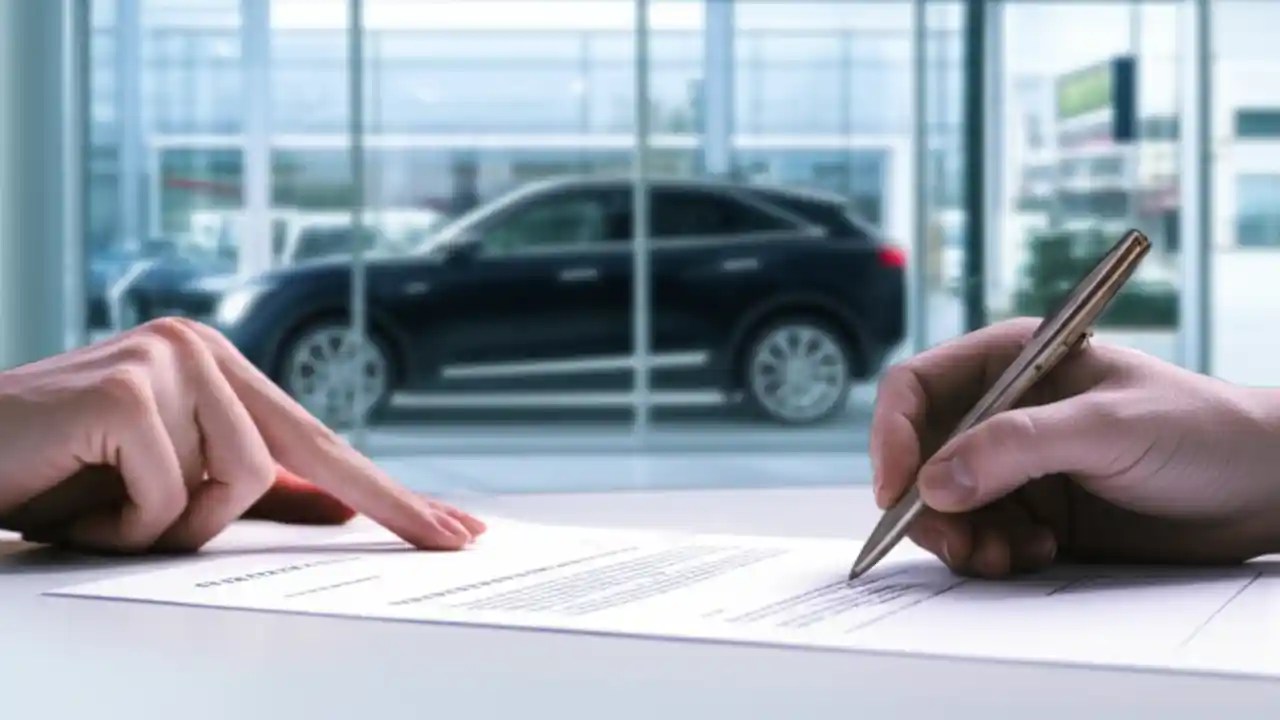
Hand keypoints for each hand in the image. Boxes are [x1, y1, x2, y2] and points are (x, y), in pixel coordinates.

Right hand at [0, 318, 485, 552]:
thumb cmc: (57, 475)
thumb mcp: (172, 489)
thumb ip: (252, 495)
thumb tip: (337, 507)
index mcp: (219, 368)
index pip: (319, 439)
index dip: (390, 490)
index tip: (454, 527)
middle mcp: (200, 348)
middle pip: (311, 448)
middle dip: (387, 504)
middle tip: (457, 540)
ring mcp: (168, 359)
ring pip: (236, 482)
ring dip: (171, 527)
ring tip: (109, 514)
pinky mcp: (129, 386)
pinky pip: (171, 496)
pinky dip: (124, 528)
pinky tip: (78, 507)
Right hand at [871, 318, 1279, 577]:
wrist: (1259, 488)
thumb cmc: (1200, 429)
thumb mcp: (1108, 426)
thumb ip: (1018, 447)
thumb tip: (935, 480)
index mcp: (1010, 362)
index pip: (917, 388)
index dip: (892, 433)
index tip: (895, 487)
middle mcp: (1000, 412)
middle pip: (917, 455)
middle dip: (925, 503)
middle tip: (956, 540)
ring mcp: (1013, 466)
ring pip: (942, 504)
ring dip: (960, 537)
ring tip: (1005, 556)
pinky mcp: (1032, 513)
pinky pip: (978, 537)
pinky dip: (991, 554)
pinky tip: (1038, 553)